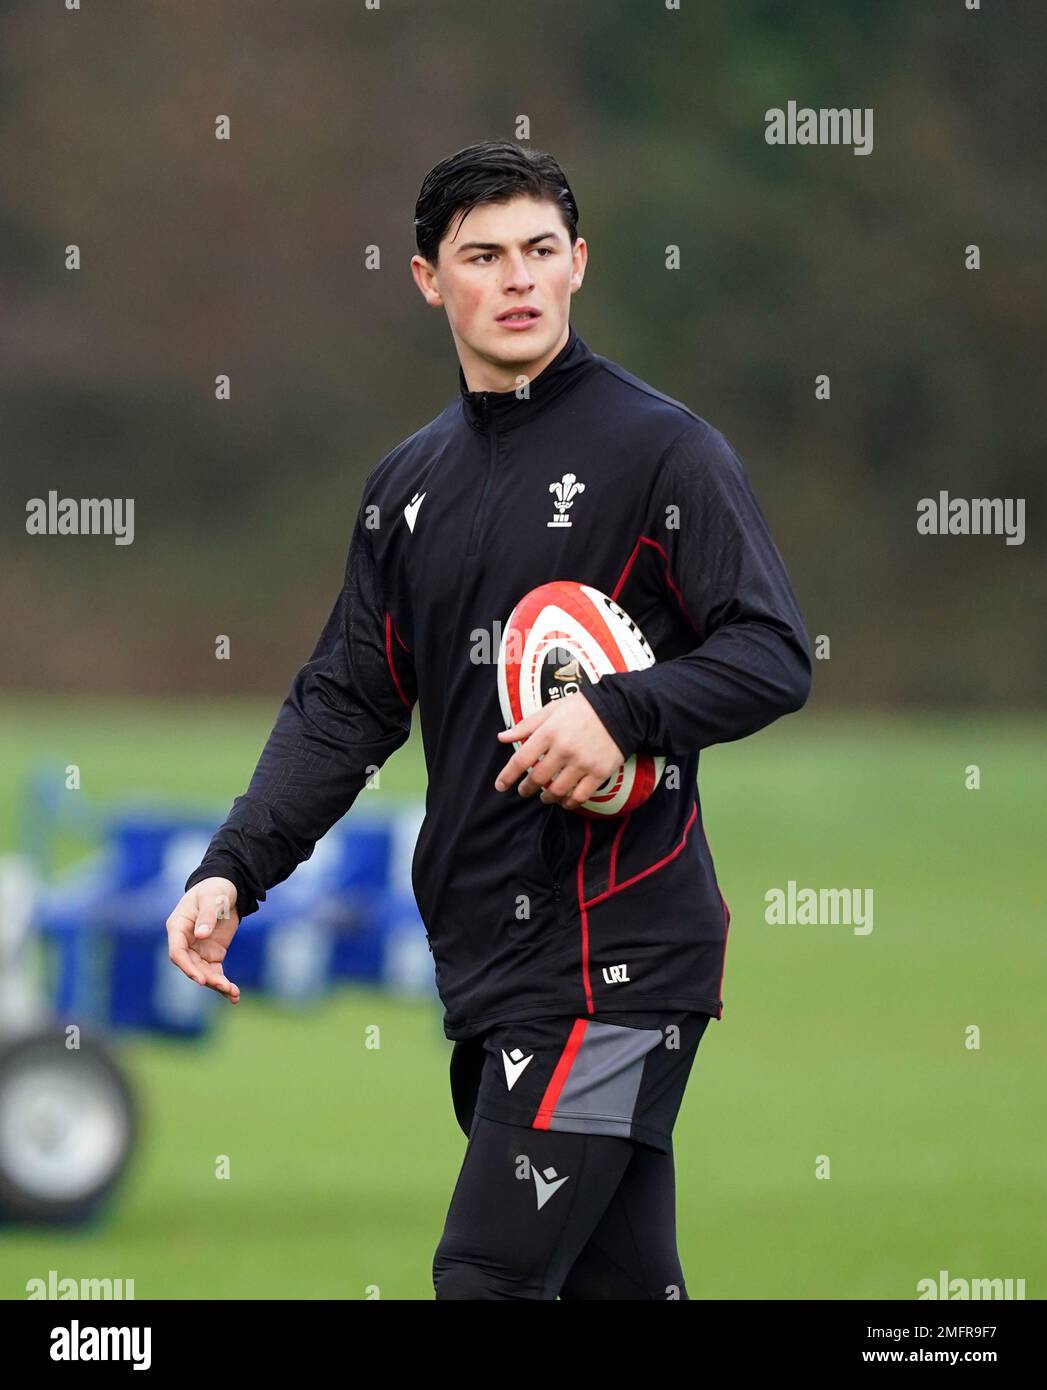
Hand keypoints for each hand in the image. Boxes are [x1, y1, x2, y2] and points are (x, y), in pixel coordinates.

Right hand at [165, 877, 241, 1003]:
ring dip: (217, 985)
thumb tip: (200, 934)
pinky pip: (215, 972)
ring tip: (233, 994)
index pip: (177, 952)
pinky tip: (234, 995)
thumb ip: (207, 916)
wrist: (227, 887)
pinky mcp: (212, 954)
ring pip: (204, 973)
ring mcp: (198, 950)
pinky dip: (223, 983)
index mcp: (178, 927)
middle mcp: (185, 942)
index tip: (200, 979)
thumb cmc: (214, 889)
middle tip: (224, 986)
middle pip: (192, 966)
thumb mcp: (212, 899)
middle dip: (207, 978)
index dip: (187, 967)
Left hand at [494, 692, 623, 811]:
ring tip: (544, 797)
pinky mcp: (599, 772)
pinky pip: (579, 796)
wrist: (621, 710)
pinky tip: (564, 800)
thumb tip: (502, 737)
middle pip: (537, 778)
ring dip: (546, 797)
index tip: (500, 785)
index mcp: (549, 732)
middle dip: (526, 788)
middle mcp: (564, 749)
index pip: (521, 760)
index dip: (507, 775)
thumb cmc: (583, 708)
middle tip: (524, 790)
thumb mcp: (551, 710)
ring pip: (557, 791)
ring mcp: (582, 762)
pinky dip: (568, 803)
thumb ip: (526, 725)